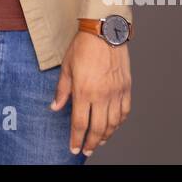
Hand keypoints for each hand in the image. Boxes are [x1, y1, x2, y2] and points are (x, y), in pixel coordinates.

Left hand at [49, 28, 131, 156]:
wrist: (104, 31)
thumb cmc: (83, 46)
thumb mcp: (67, 67)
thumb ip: (62, 91)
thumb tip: (55, 107)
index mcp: (84, 91)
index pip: (79, 123)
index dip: (76, 139)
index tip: (74, 149)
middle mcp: (101, 95)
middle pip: (97, 128)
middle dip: (91, 143)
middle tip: (87, 151)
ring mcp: (116, 92)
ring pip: (113, 123)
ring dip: (106, 136)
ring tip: (99, 142)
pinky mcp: (126, 87)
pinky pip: (125, 111)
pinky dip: (119, 122)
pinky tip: (114, 126)